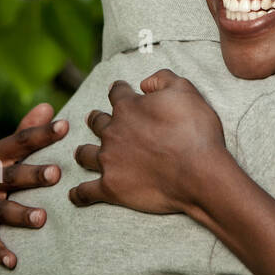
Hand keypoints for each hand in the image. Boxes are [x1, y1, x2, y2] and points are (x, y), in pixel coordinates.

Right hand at [0, 103, 67, 269]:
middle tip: (57, 173)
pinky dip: (0, 252)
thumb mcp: (11, 156)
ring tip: (42, 218)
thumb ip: (27, 132)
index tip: (66, 126)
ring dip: (21, 214)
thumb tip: (46, 106)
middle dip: (33, 174)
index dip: (42, 133)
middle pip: (11, 175)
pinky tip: (14, 260)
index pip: (20, 141)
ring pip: (2, 210)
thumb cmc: (3, 181)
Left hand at [69, 69, 230, 215]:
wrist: (199, 173)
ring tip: (82, 153)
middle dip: (97, 120)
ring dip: (83, 152)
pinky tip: (75, 195)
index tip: (120, 90)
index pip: (116, 93)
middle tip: (97, 121)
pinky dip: (78, 194)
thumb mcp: (185, 91)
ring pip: (85, 154)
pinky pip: (85, 191)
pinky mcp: (110, 188)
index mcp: (128, 107)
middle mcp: (113, 132)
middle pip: (96, 122)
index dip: (119, 90)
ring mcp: (109, 161)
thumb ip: (162, 79)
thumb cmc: (195, 131)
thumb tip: (144, 84)